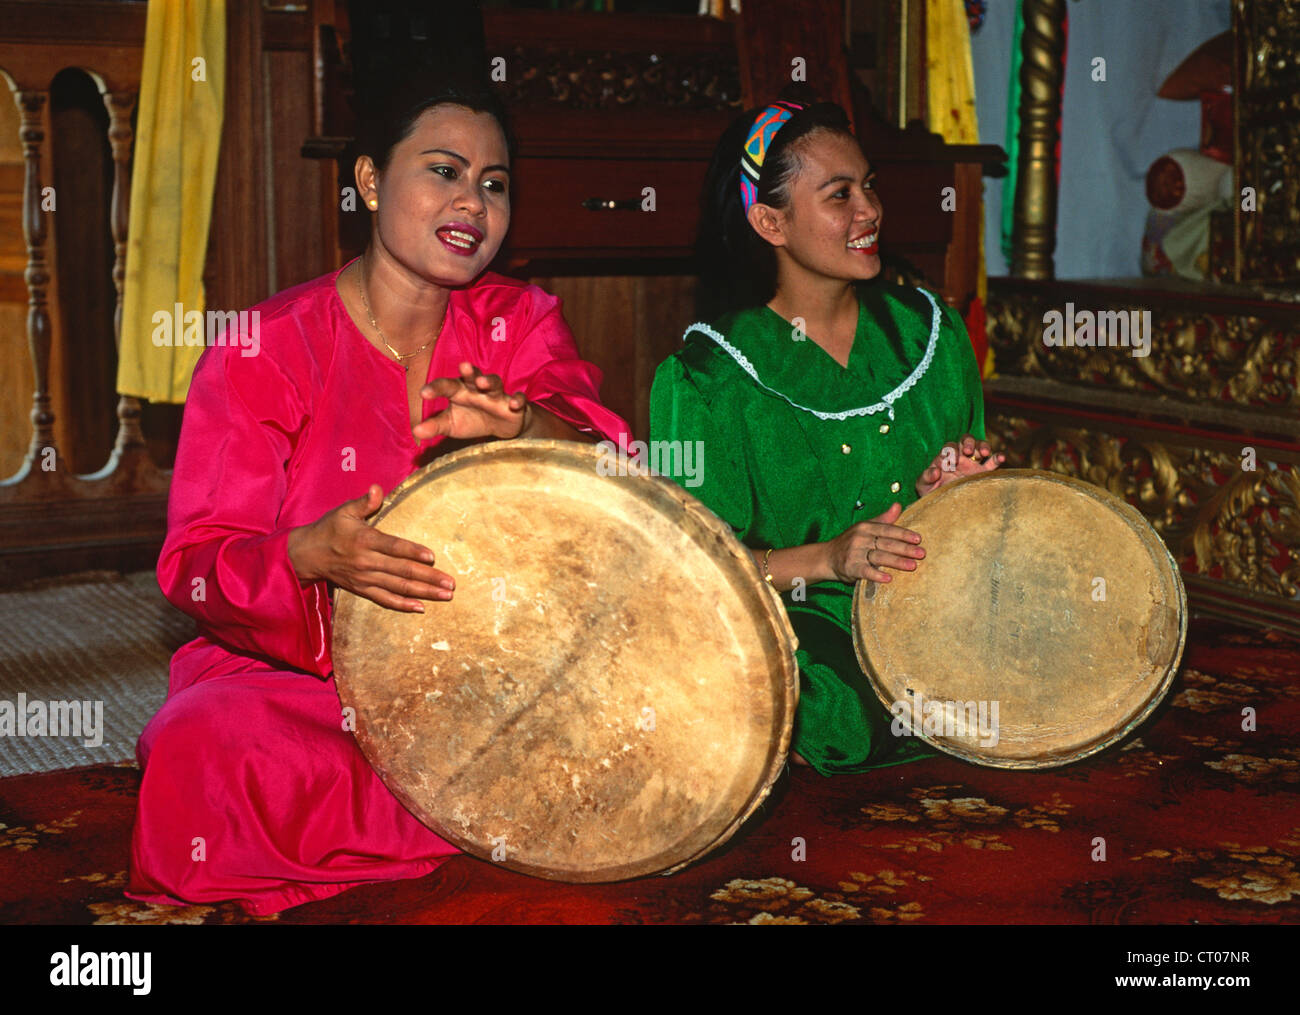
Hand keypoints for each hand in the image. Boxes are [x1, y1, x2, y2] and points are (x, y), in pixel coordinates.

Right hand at [287, 484, 454, 611]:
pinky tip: (421, 608)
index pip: (393, 547)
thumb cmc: (329, 529)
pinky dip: (403, 605)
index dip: (413, 552)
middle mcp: (367, 562)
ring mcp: (365, 579)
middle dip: (429, 578)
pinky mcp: (362, 590)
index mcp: (365, 540)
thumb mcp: (344, 511)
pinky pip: (385, 600)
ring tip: (445, 595)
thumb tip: (377, 488)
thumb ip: (365, 502)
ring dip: (424, 592)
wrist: (306, 555)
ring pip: (399, 587)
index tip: (432, 557)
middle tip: (451, 583)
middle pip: (402, 571)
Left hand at [413, 361, 529, 442]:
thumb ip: (435, 426)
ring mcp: (497, 395)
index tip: (423, 394)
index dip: (435, 388)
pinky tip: (513, 403)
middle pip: (472, 376)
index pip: (446, 386)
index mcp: (459, 391)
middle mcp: (478, 389)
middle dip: (469, 371)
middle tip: (462, 366)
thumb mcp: (451, 425)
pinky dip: (517, 400)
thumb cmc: (472, 421)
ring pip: (495, 383)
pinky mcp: (514, 405)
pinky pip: (518, 399)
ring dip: (489, 381)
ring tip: (483, 383)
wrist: (502, 428)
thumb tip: (416, 432)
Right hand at [823, 503, 924, 583]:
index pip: (888, 529)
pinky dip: (877, 575)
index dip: (903, 534)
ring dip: (897, 562)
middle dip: (905, 548)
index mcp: (866, 527)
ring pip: (879, 557)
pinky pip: (865, 571)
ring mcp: (854, 553)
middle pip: (886, 543)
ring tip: (913, 566)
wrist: (827, 557)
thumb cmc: (851, 541)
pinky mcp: (850, 567)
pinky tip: (889, 578)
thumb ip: (884, 519)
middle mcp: (860, 538)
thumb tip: (898, 505)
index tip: (918, 539)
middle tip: (922, 553)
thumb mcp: (865, 527)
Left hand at [915, 434, 1003, 496]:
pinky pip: (993, 461)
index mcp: (946, 457)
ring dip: (983, 446)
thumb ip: (926, 477)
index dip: (950, 451)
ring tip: (984, 452)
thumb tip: (935, 471)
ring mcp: (974, 463)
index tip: (950, 461)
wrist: (944, 505)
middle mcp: (961, 456)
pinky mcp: (984, 472)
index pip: (949, 447)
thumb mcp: (924, 486)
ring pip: (980, 446)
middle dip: (967, 443)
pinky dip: (998, 457)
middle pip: (966, 440)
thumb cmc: (932, 491)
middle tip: (966, 451)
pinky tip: (1001, 458)